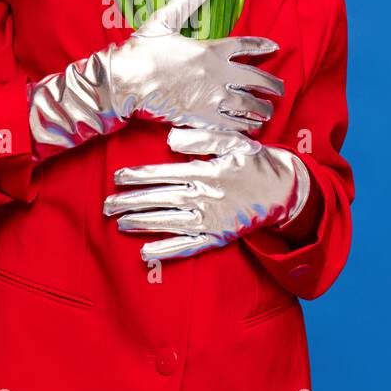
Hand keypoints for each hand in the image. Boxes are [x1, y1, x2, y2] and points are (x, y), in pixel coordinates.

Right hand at [27, 0, 284, 161]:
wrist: (126, 81)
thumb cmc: (142, 51)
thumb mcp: (164, 20)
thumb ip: (188, 1)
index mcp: (210, 50)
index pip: (245, 46)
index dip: (262, 46)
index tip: (275, 47)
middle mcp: (216, 74)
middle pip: (255, 80)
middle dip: (272, 86)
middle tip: (280, 90)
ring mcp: (211, 98)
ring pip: (247, 106)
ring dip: (261, 110)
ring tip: (267, 113)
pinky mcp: (201, 118)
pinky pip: (230, 124)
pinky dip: (244, 127)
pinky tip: (250, 129)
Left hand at [102, 126, 310, 260]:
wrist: (284, 190)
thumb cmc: (254, 162)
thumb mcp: (232, 141)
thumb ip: (201, 138)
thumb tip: (170, 138)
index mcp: (205, 172)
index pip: (163, 175)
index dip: (138, 177)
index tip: (117, 178)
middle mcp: (204, 197)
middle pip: (160, 199)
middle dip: (130, 202)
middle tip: (106, 205)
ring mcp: (211, 220)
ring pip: (169, 223)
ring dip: (142, 223)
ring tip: (119, 223)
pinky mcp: (218, 238)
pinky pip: (188, 247)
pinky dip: (166, 251)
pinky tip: (146, 253)